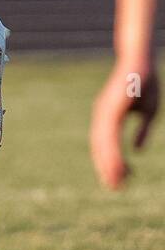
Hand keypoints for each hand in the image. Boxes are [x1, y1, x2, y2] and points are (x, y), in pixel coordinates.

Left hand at [90, 61, 158, 188]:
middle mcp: (103, 114)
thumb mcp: (148, 112)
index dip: (110, 162)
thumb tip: (137, 150)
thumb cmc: (145, 84)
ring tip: (115, 182)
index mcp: (109, 115)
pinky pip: (109, 134)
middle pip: (101, 147)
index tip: (118, 180)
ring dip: (108, 164)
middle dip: (107, 168)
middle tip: (114, 188)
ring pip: (103, 143)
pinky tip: (117, 164)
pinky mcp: (110, 108)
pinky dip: (111, 151)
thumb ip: (142, 131)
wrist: (142, 61)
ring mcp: (105, 110)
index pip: (106, 144)